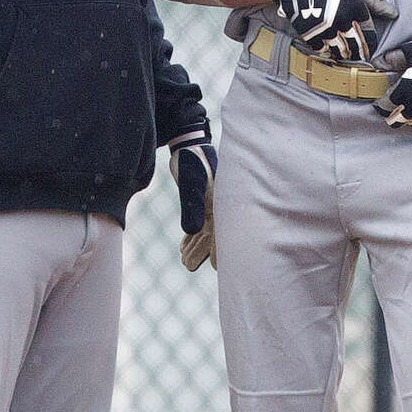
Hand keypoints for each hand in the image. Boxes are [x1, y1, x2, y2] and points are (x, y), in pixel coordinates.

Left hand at [169, 122, 217, 271]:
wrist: (187, 144)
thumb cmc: (192, 160)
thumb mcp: (192, 181)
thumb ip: (192, 206)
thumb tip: (192, 231)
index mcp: (222, 204)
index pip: (227, 234)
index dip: (225, 251)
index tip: (219, 267)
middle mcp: (219, 208)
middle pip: (214, 237)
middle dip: (202, 252)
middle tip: (188, 265)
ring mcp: (209, 206)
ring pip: (204, 233)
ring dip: (195, 247)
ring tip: (185, 261)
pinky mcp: (199, 203)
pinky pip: (197, 224)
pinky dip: (191, 237)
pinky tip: (184, 247)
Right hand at [259, 0, 396, 62]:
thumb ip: (374, 4)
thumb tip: (394, 14)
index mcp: (356, 6)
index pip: (369, 32)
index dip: (370, 43)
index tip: (370, 49)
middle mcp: (343, 18)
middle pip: (356, 44)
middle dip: (359, 53)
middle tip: (360, 57)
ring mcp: (326, 27)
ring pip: (340, 49)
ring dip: (343, 54)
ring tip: (344, 54)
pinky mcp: (310, 32)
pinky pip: (322, 49)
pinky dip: (325, 50)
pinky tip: (328, 49)